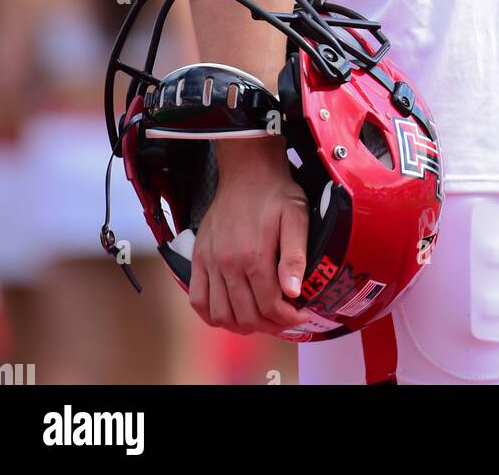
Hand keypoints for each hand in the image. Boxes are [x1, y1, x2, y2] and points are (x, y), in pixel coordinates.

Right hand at [189, 141, 309, 336]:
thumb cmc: (276, 194)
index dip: (288, 319)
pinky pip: (197, 300)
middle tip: (285, 319)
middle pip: (247, 315)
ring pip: (221, 315)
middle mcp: (228, 263)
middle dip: (270, 325)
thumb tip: (294, 291)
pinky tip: (230, 313)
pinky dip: (212, 315)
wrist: (248, 171)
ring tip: (261, 318)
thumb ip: (295, 255)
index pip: (270, 306)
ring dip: (242, 325)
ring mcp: (210, 262)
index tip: (301, 316)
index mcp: (254, 255)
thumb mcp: (297, 218)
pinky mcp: (198, 257)